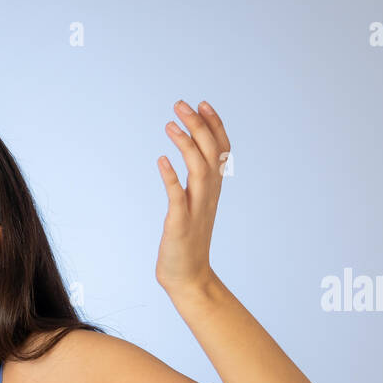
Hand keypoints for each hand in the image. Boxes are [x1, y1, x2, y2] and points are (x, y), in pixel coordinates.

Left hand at [155, 99, 228, 295]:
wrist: (188, 277)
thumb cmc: (187, 242)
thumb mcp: (195, 205)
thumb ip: (195, 183)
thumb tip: (185, 157)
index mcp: (213, 189)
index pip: (221, 149)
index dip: (214, 125)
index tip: (201, 104)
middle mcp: (209, 195)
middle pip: (211, 152)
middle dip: (198, 125)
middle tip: (181, 104)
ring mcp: (196, 209)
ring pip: (198, 169)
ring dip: (186, 144)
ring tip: (170, 125)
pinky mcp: (180, 224)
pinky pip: (178, 197)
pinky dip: (171, 178)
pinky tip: (161, 162)